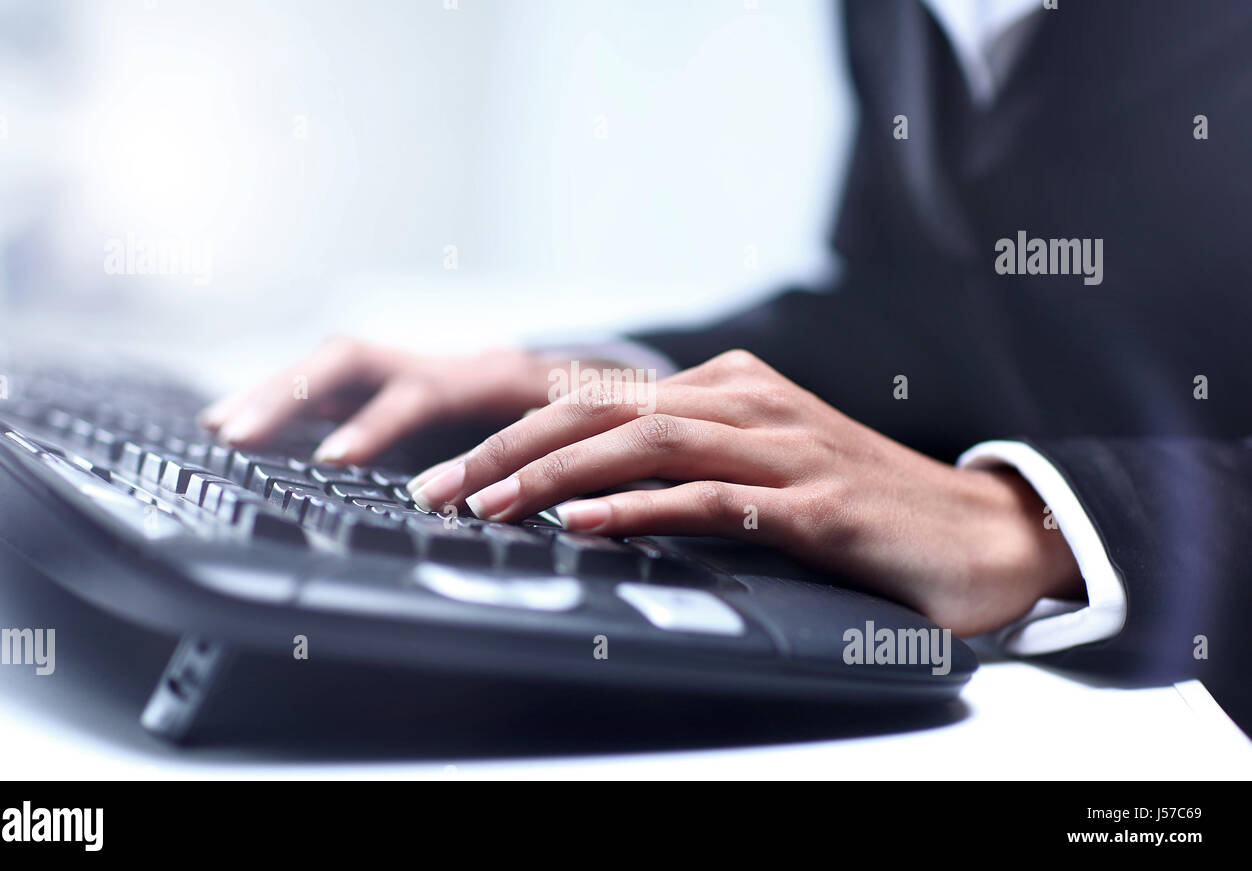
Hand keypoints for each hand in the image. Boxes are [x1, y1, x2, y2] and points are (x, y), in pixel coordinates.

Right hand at [199, 336, 565, 463]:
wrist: (583, 387)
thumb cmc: (582, 425)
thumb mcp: (577, 444)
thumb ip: (545, 466)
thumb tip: (513, 498)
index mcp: (487, 378)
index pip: (421, 392)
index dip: (376, 424)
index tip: (334, 461)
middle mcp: (438, 363)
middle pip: (353, 361)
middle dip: (291, 396)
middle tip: (236, 436)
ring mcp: (409, 368)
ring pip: (330, 367)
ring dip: (272, 395)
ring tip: (220, 430)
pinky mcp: (390, 385)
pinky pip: (327, 385)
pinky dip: (281, 401)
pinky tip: (232, 424)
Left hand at [408, 349, 1083, 635]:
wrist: (982, 534)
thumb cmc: (862, 507)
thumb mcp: (760, 470)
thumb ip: (684, 468)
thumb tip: (585, 497)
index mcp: (727, 388)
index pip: (598, 400)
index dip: (514, 433)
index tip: (451, 472)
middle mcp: (747, 402)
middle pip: (601, 410)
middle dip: (508, 448)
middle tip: (438, 489)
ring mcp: (782, 446)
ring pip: (644, 440)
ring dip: (555, 472)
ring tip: (489, 506)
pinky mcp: (813, 501)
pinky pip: (710, 498)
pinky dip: (640, 508)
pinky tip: (586, 524)